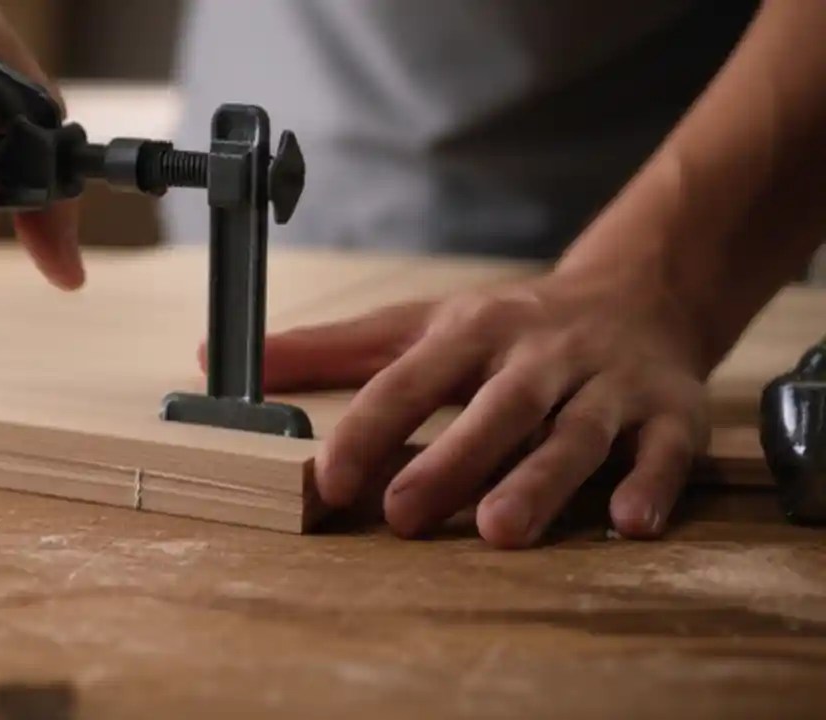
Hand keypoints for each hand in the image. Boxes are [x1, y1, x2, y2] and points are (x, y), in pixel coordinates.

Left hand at [254, 270, 712, 547]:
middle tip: (404, 517)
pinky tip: (627, 523)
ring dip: (540, 481)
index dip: (369, 429)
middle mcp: (538, 354)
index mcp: (471, 330)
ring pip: (573, 434)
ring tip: (502, 530)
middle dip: (450, 461)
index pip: (409, 379)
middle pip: (494, 409)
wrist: (636, 294)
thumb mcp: (416, 325)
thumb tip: (210, 352)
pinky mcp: (668, 412)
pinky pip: (664, 450)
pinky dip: (651, 484)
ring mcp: (606, 382)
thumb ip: (325, 351)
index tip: (327, 480)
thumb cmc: (505, 327)